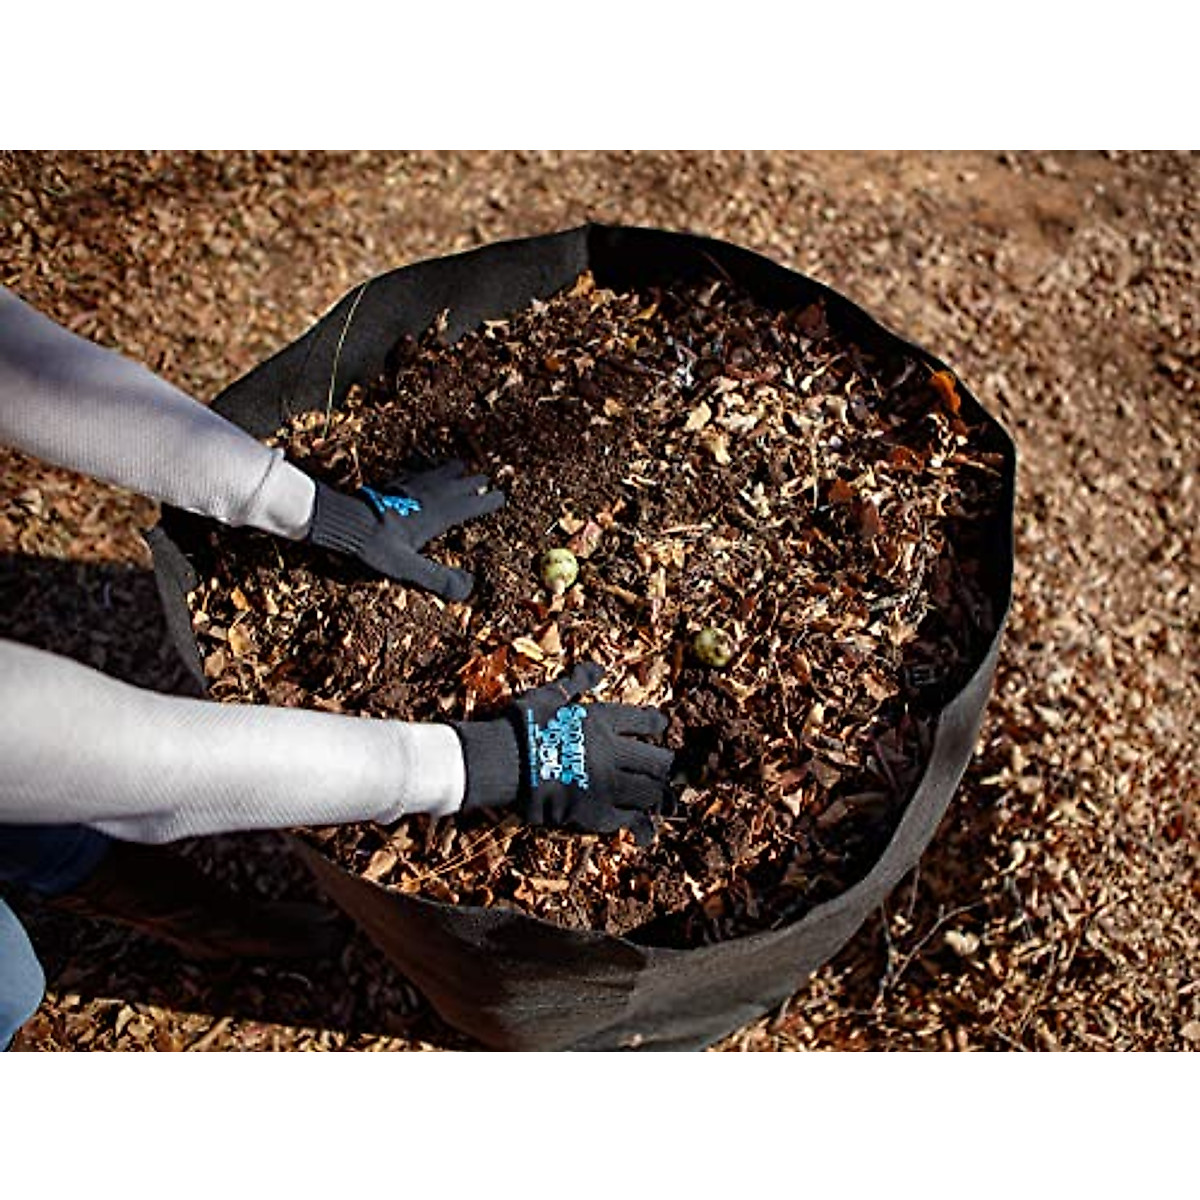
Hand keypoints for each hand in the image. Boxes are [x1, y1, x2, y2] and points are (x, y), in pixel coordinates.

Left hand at [305, 460, 504, 600]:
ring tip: (461, 464)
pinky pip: (413, 472)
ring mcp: (407, 488)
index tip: (502, 497)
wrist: (342, 520)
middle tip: (486, 478)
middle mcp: (426, 497)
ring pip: (436, 474)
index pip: (470, 505)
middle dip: (473, 482)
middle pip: (456, 485)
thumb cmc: (374, 546)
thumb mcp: (407, 567)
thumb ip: (437, 578)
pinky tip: (419, 470)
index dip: (487, 501)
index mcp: (436, 515)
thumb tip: (468, 590)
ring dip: (450, 470)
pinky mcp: (389, 484)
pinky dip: (423, 469)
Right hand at [453, 663, 673, 844]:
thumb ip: (578, 682)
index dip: (656, 725)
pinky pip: (627, 819)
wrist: (505, 762)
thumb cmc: (525, 724)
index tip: (661, 727)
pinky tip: (639, 825)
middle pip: (658, 762)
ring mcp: (607, 784)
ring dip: (652, 793)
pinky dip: (635, 821)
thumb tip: (598, 668)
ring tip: (654, 795)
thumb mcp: (551, 694)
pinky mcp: (596, 813)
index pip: (645, 722)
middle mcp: (613, 752)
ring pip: (649, 792)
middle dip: (663, 764)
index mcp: (604, 721)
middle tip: (663, 767)